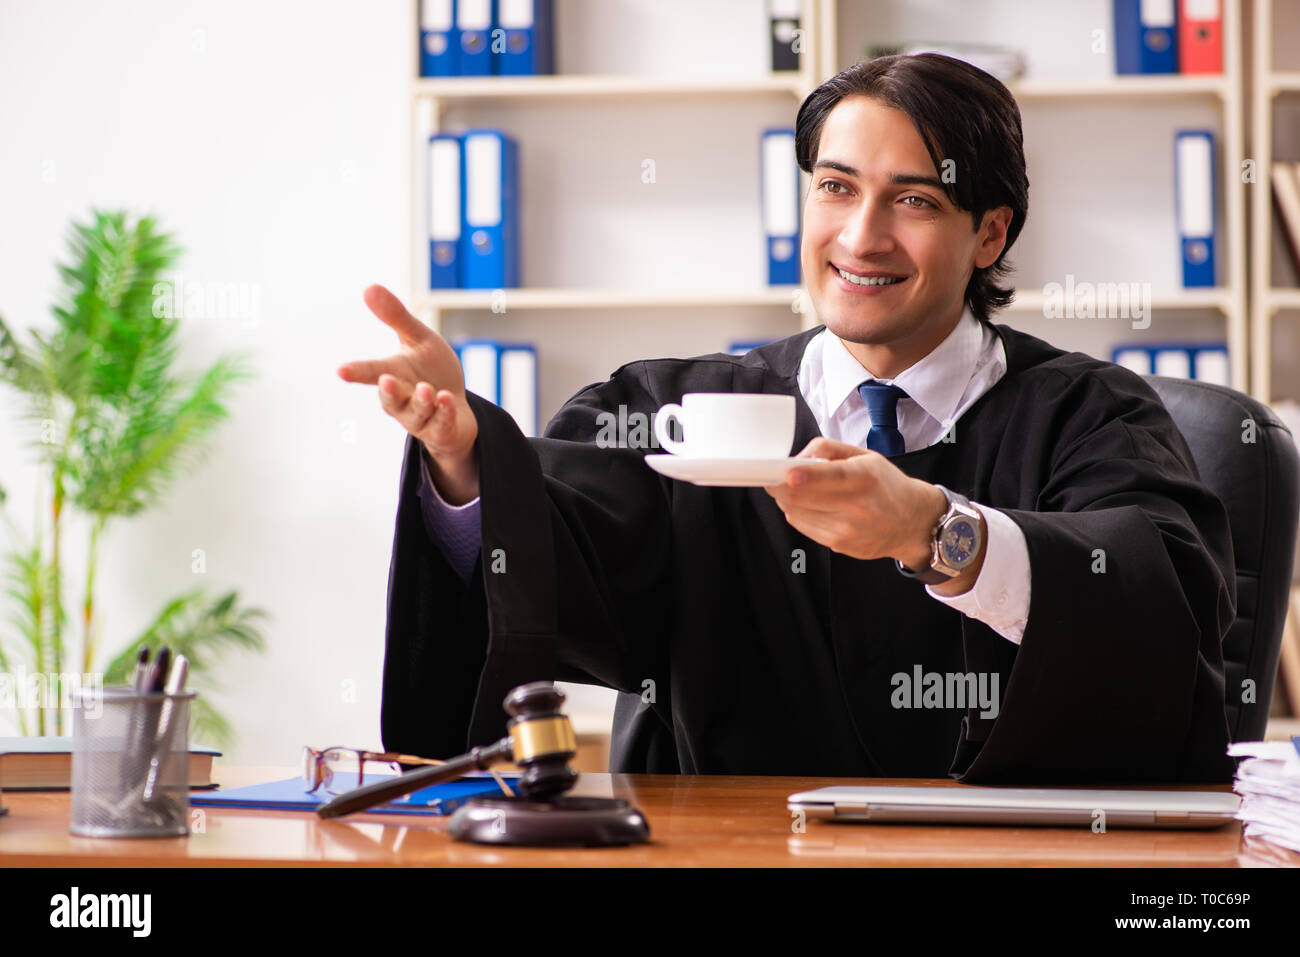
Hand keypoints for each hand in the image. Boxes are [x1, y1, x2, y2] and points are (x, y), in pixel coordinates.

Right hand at [338, 285, 479, 502]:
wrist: (457, 407)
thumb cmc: (432, 370)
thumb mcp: (417, 339)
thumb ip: (395, 317)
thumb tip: (368, 287)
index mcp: (393, 375)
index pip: (371, 373)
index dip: (357, 372)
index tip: (341, 370)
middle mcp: (402, 400)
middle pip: (391, 399)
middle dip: (389, 391)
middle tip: (385, 380)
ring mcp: (420, 417)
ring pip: (417, 413)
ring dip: (422, 401)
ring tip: (427, 389)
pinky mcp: (441, 429)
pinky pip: (441, 422)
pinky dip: (444, 411)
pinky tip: (447, 398)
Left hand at [763, 437, 947, 568]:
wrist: (912, 522)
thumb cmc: (886, 485)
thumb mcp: (865, 456)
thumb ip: (828, 449)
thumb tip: (796, 457)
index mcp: (864, 477)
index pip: (829, 476)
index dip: (801, 475)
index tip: (784, 471)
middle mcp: (857, 506)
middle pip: (800, 497)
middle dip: (777, 485)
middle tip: (772, 475)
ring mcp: (847, 529)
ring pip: (795, 513)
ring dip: (785, 499)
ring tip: (792, 489)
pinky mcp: (839, 545)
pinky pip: (803, 526)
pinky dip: (797, 513)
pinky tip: (808, 505)